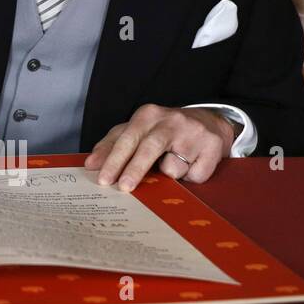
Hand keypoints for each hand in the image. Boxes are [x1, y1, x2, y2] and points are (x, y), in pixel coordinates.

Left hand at [84, 104, 233, 190]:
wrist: (209, 121)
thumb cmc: (165, 130)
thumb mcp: (137, 130)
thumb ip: (112, 144)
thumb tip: (91, 164)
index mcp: (147, 115)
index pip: (126, 139)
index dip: (113, 160)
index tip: (103, 178)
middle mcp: (170, 120)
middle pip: (149, 148)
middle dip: (134, 170)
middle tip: (124, 188)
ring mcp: (194, 133)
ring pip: (173, 167)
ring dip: (169, 174)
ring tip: (173, 163)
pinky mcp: (212, 146)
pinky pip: (195, 175)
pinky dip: (190, 177)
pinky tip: (192, 164)